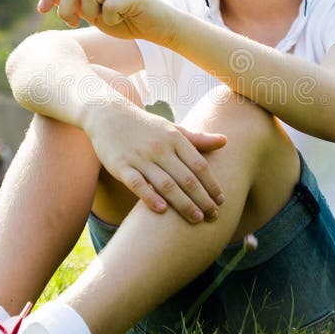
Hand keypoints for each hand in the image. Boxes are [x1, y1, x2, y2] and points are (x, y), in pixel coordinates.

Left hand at [37, 0, 176, 44]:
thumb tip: (55, 2)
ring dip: (90, 13)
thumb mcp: (96, 15)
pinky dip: (109, 19)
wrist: (159, 27)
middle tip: (73, 23)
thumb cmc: (127, 21)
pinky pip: (109, 6)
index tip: (41, 10)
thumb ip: (78, 7)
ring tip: (102, 20)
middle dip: (65, 8)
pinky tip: (120, 20)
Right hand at [85, 104, 226, 222]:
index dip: (212, 184)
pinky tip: (162, 211)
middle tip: (214, 216)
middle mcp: (160, 148)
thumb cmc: (145, 126)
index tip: (222, 201)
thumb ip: (198, 138)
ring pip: (166, 184)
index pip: (200, 165)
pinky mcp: (121, 166)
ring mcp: (140, 157)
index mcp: (175, 138)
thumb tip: (226, 141)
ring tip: (196, 218)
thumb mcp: (172, 129)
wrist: (108, 115)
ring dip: (183, 203)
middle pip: (187, 178)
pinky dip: (150, 197)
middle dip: (203, 199)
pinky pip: (138, 184)